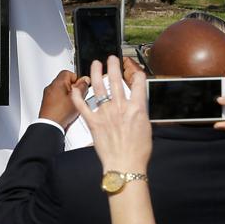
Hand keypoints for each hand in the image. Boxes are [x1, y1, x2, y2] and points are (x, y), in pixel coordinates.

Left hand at [39, 69, 89, 126]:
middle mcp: (51, 87)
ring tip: (72, 104)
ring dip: (68, 95)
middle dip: (73, 89)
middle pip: (65, 82)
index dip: (77, 79)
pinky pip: (57, 98)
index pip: (69, 73)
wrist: (50, 125)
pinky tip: (67, 109)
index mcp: (58, 83)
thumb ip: (82, 87)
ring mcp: (48, 95)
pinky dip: (63, 101)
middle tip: (78, 97)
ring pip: (62, 90)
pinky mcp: (47, 103)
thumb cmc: (61, 113)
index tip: (81, 87)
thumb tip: (85, 80)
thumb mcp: (77, 99)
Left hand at [71, 57, 151, 175]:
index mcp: (137, 108)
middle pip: (116, 79)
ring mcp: (105, 113)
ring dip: (96, 72)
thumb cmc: (138, 151)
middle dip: (113, 66)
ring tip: (95, 64)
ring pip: (99, 87)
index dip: (137, 73)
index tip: (135, 70)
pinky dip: (78, 95)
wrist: (125, 165)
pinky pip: (83, 105)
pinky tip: (77, 87)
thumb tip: (138, 107)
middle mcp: (120, 107)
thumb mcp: (147, 127)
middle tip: (111, 58)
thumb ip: (140, 113)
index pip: (138, 83)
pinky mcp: (93, 122)